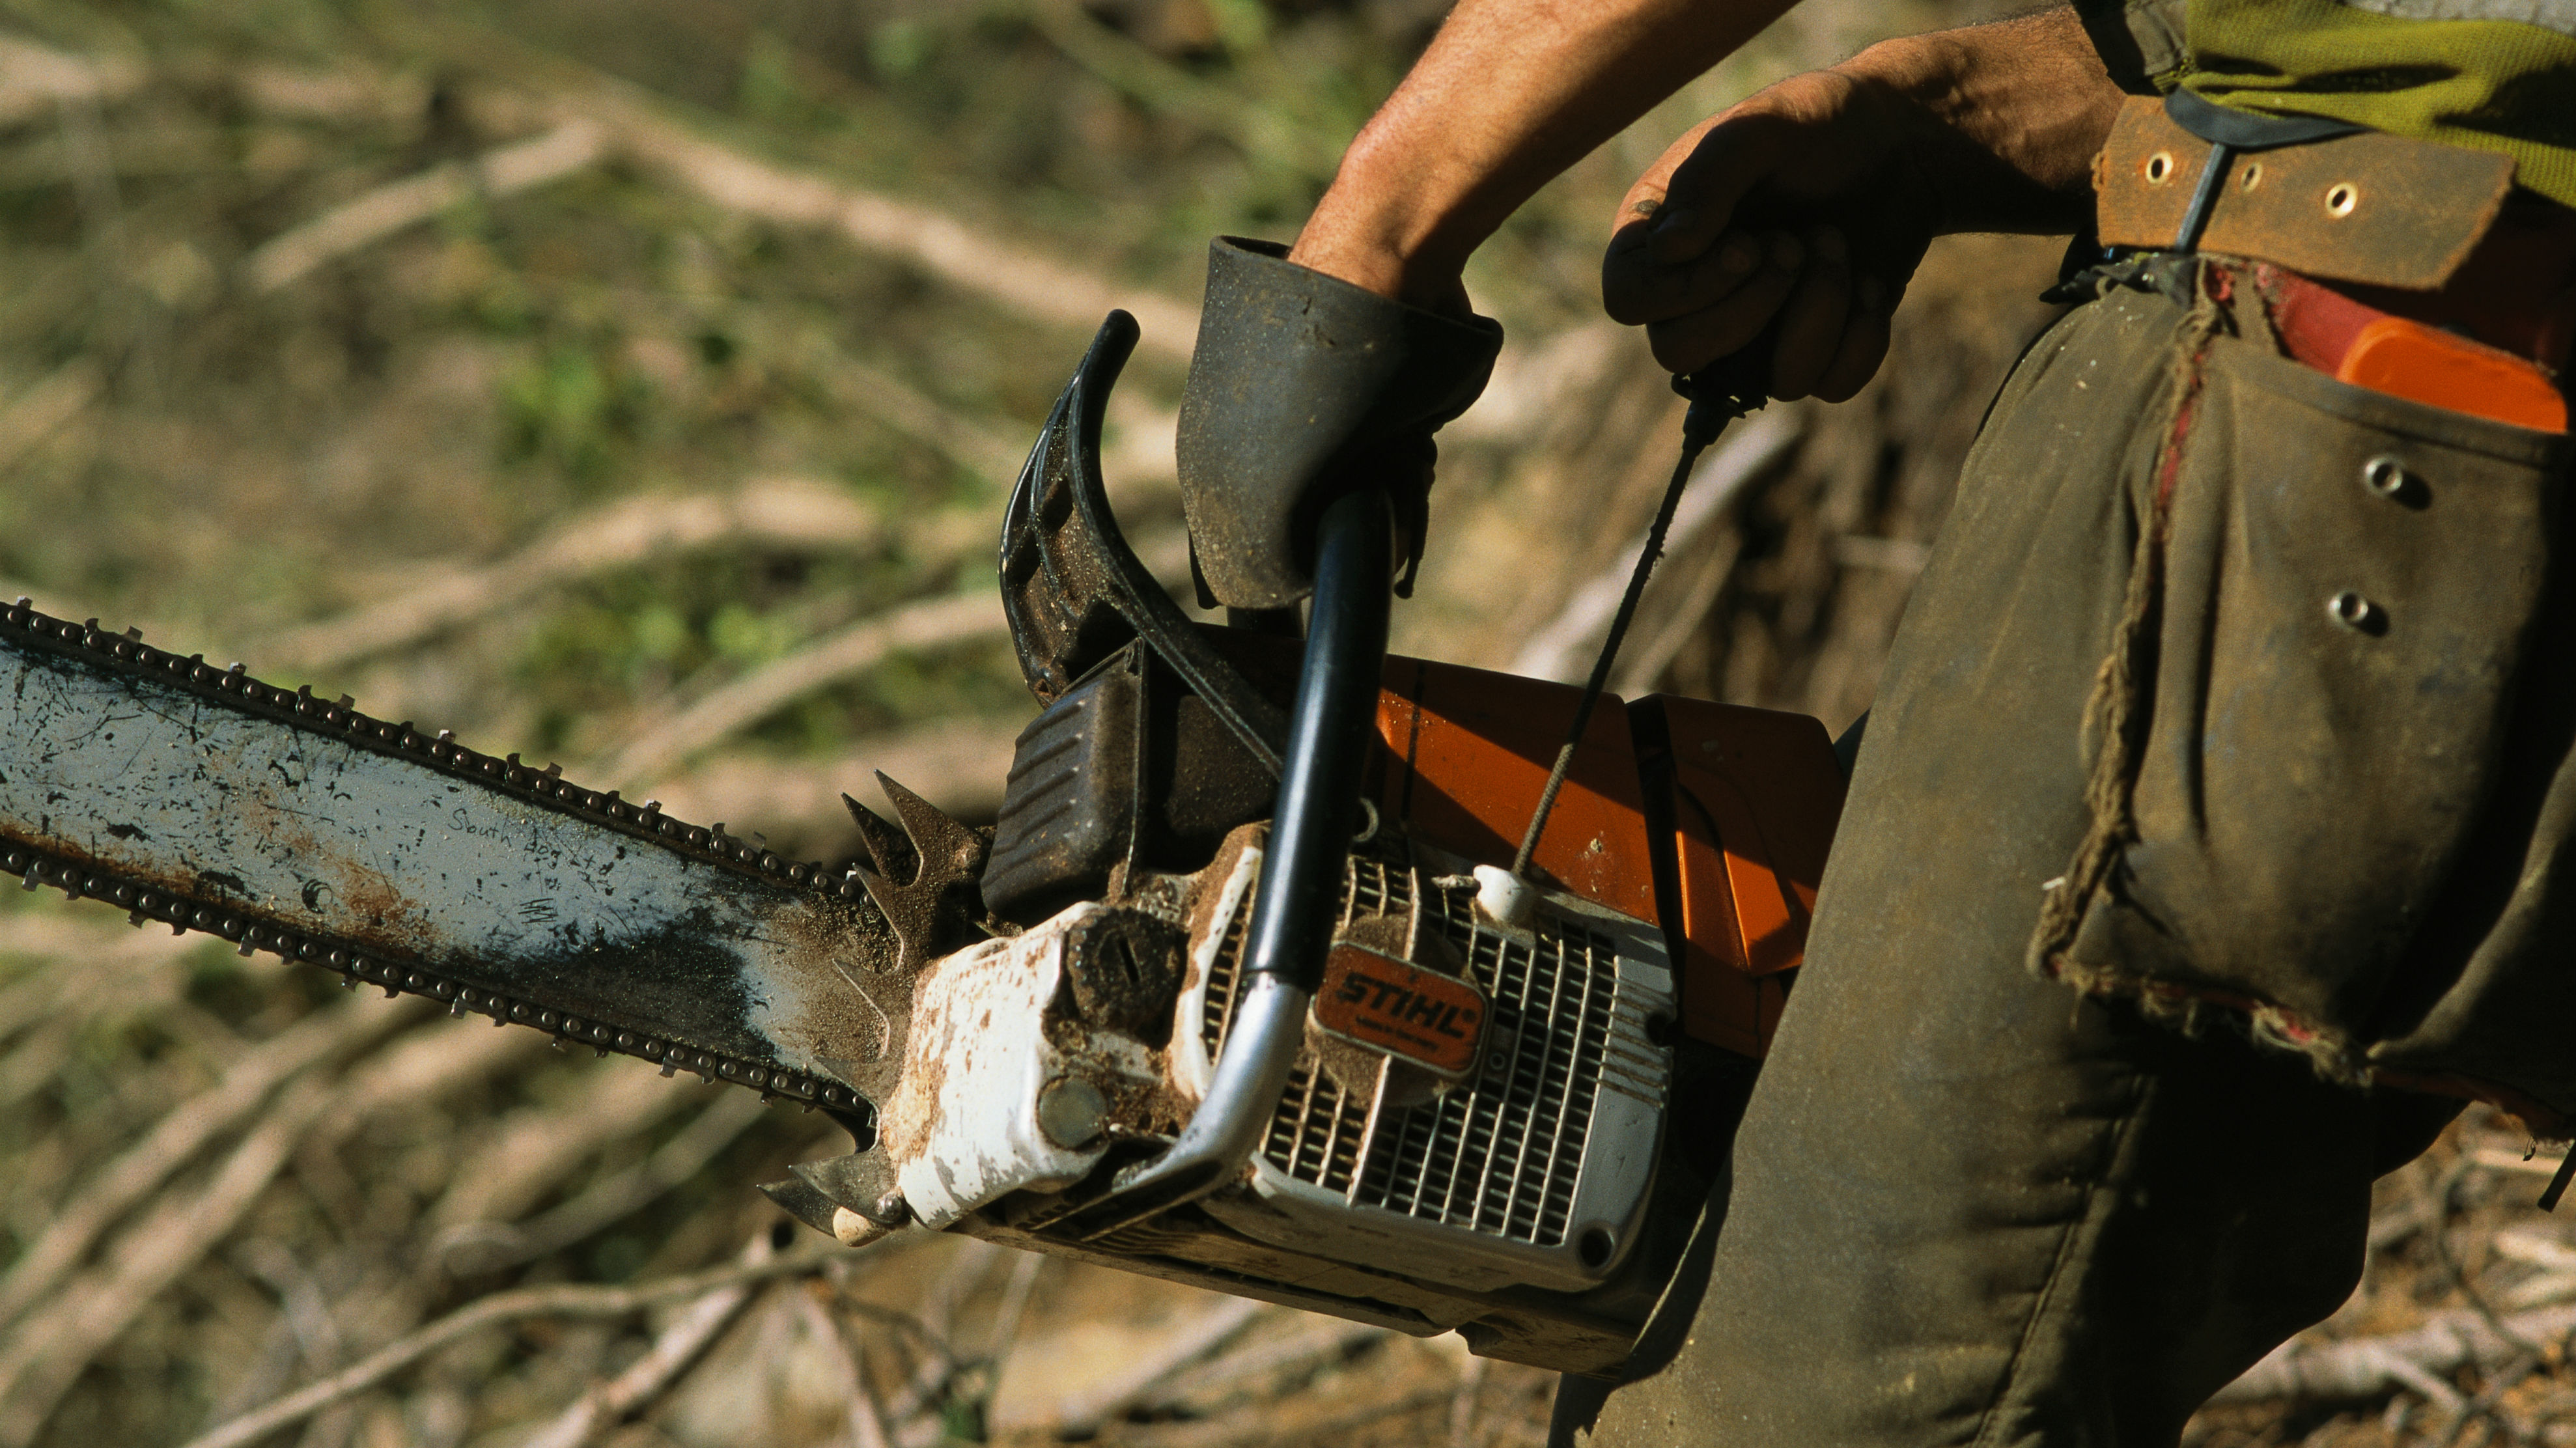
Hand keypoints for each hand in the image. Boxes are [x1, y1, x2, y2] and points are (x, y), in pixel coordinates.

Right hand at [1602, 69, 1936, 402]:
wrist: (1900, 143)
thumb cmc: (1817, 124)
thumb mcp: (1762, 128)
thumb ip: (1708, 179)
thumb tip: (1668, 250)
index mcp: (1657, 238)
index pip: (1629, 300)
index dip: (1685, 289)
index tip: (1748, 244)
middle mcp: (1693, 296)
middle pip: (1680, 354)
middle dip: (1753, 304)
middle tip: (1796, 242)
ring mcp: (1754, 333)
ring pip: (1764, 382)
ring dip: (1818, 308)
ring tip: (1835, 242)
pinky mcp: (1812, 350)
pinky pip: (1828, 386)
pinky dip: (1860, 336)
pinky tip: (1868, 283)